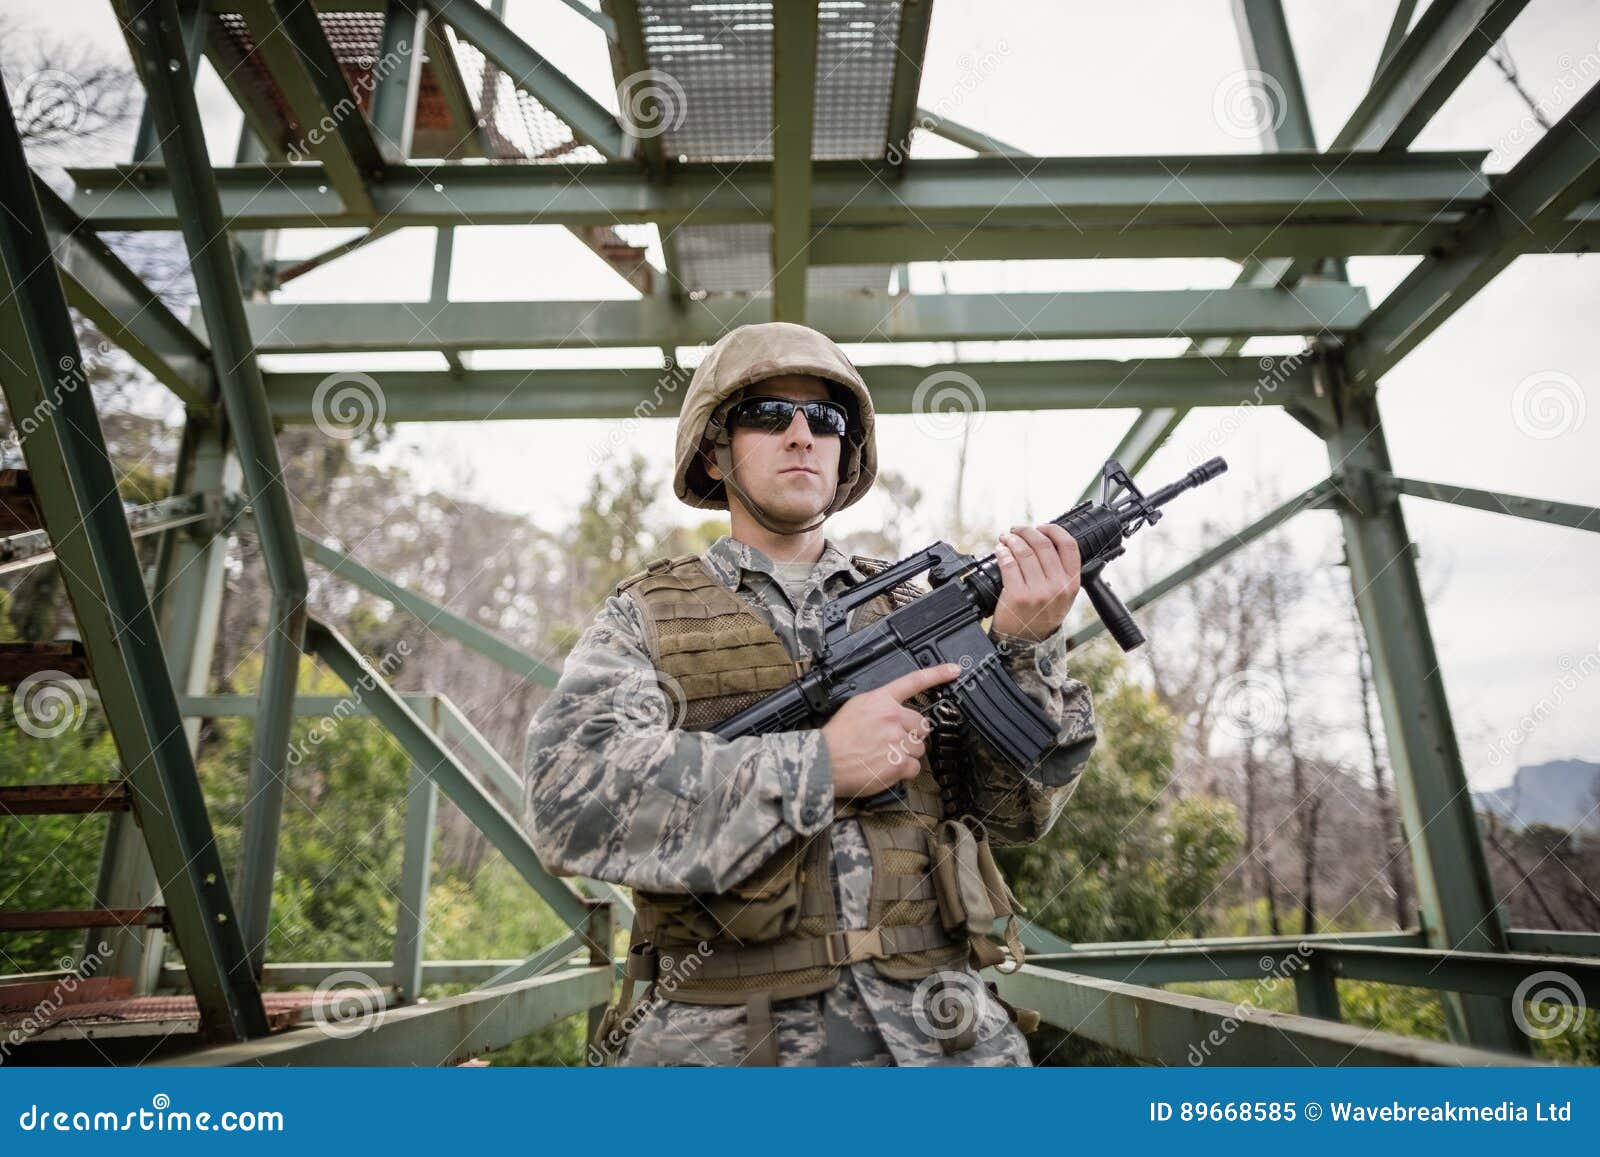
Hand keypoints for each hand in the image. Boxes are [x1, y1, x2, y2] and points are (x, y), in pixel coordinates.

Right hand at [822, 664, 960, 798]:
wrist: (823, 761)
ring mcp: (896, 739)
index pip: (914, 681)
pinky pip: (914, 767)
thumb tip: (895, 711)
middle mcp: (892, 717)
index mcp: (881, 700)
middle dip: (911, 735)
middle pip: (921, 725)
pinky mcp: (898, 762)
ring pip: (919, 748)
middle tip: (890, 742)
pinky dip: (903, 771)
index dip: (937, 674)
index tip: (954, 670)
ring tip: (883, 756)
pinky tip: (886, 769)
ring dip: (906, 754)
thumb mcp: (855, 707)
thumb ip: (879, 705)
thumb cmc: (836, 738)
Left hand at [989, 523, 1080, 641]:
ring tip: (1006, 538)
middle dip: (1026, 531)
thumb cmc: (1042, 617)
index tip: (1042, 526)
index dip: (1054, 530)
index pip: (1069, 545)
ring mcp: (1038, 592)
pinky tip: (1000, 550)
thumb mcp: (1062, 597)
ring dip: (1012, 540)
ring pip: (1024, 552)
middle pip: (1043, 545)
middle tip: (1016, 530)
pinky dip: (1002, 552)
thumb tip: (1043, 541)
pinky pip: (1009, 564)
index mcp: (1072, 583)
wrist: (1027, 643)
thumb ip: (1060, 572)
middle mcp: (1057, 587)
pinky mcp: (1018, 596)